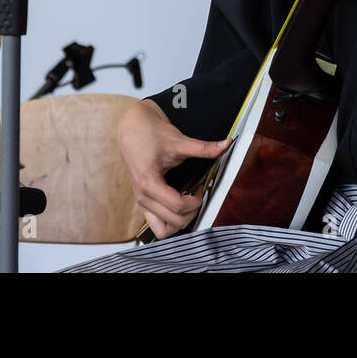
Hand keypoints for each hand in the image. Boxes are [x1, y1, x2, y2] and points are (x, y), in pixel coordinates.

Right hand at [118, 99, 231, 239]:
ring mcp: (141, 201)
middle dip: (192, 212)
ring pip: (163, 230)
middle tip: (197, 194)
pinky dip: (171, 220)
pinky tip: (179, 203)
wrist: (132, 126)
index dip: (196, 200)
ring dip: (180, 221)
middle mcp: (143, 197)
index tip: (200, 187)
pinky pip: (157, 223)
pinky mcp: (143, 201)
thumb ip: (203, 148)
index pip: (178, 206)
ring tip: (188, 203)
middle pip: (174, 223)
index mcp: (149, 183)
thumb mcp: (179, 140)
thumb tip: (225, 145)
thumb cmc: (149, 133)